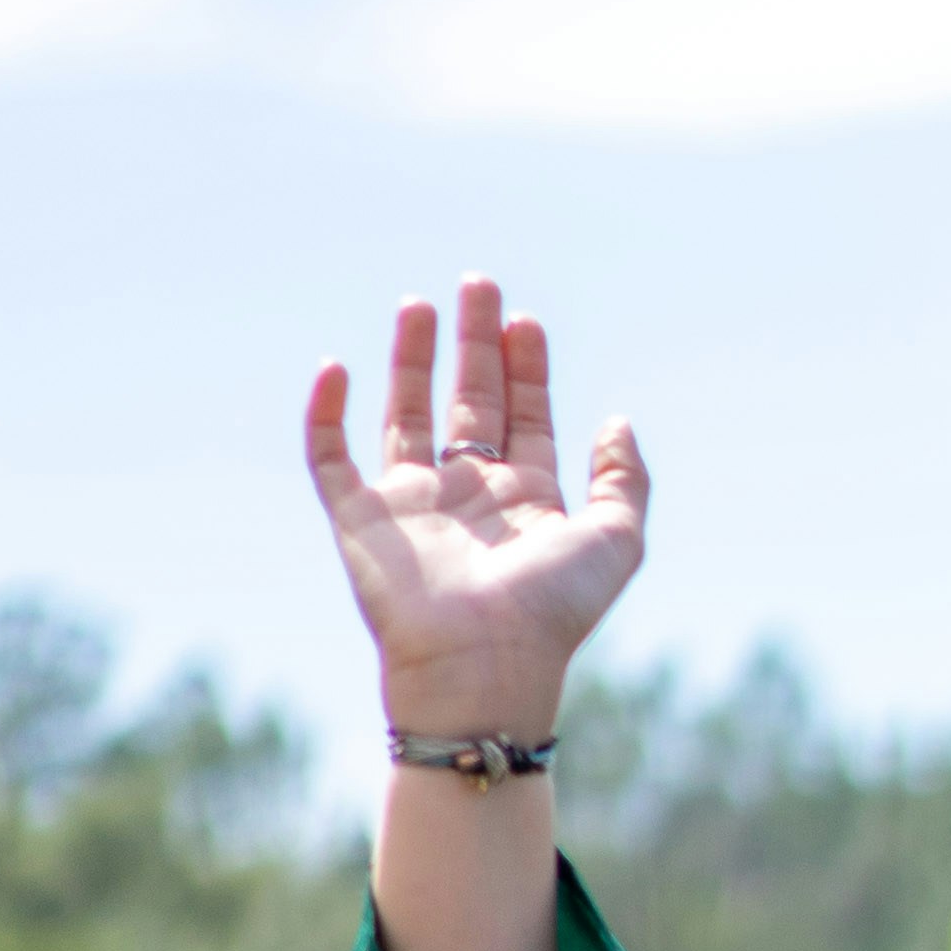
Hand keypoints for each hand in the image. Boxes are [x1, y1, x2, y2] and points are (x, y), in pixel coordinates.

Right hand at [305, 280, 646, 740]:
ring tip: (419, 305)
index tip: (526, 321)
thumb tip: (618, 421)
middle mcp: (468, 497)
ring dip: (411, 360)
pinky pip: (330, 457)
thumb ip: (625, 479)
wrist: (481, 666)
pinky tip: (336, 367)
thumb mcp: (615, 542)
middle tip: (479, 285)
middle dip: (475, 345)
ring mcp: (411, 507)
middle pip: (469, 403)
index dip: (527, 368)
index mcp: (525, 500)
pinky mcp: (360, 522)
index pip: (524, 417)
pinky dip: (324, 413)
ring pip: (405, 415)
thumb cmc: (549, 612)